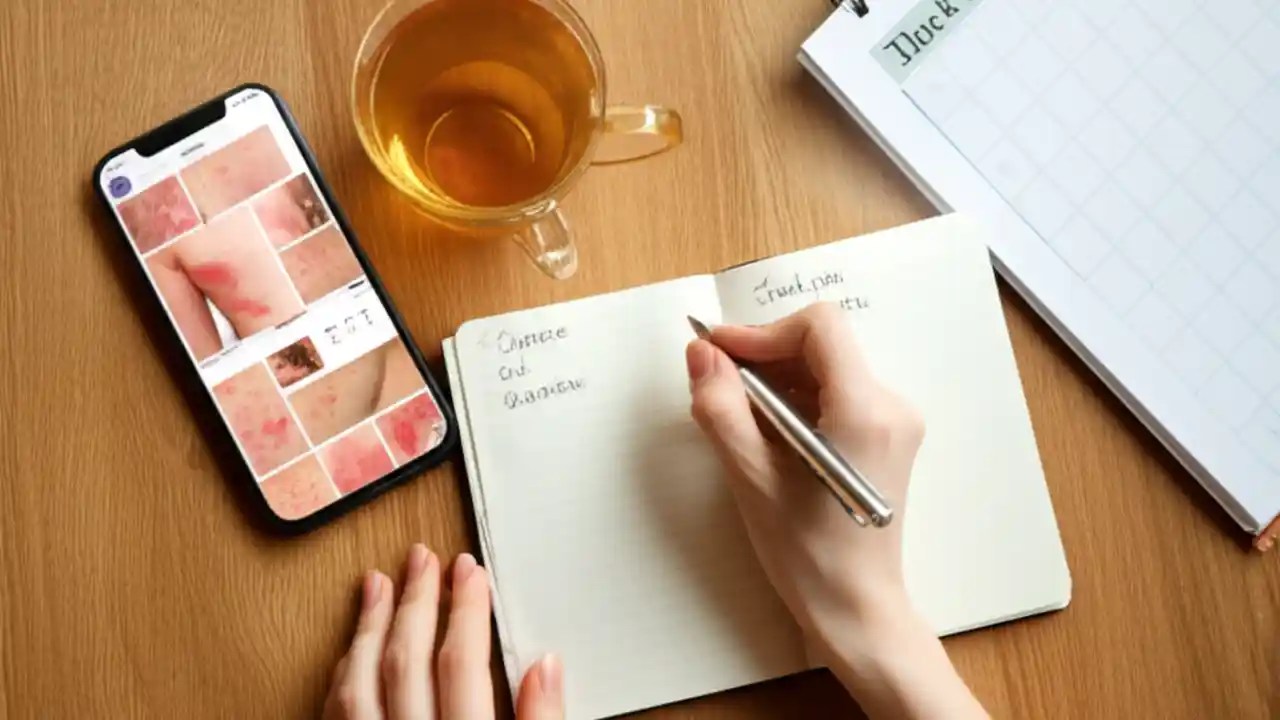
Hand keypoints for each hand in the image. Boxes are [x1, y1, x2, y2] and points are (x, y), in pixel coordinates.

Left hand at [324, 545, 562, 719]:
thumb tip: (546, 665)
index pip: (461, 664)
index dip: (467, 612)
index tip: (470, 572)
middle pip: (405, 662)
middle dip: (416, 602)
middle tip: (423, 559)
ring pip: (360, 684)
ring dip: (369, 627)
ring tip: (378, 582)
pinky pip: (336, 711)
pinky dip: (345, 673)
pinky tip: (353, 648)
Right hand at [686, 303, 923, 641]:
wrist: (855, 606)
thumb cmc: (808, 554)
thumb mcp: (751, 479)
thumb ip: (722, 408)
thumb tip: (703, 354)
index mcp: (866, 412)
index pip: (819, 327)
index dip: (763, 332)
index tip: (720, 353)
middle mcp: (891, 406)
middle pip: (822, 345)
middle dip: (765, 357)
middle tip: (718, 386)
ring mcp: (893, 421)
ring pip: (825, 367)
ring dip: (776, 381)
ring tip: (740, 421)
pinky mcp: (884, 435)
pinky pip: (835, 393)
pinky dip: (795, 400)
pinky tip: (768, 436)